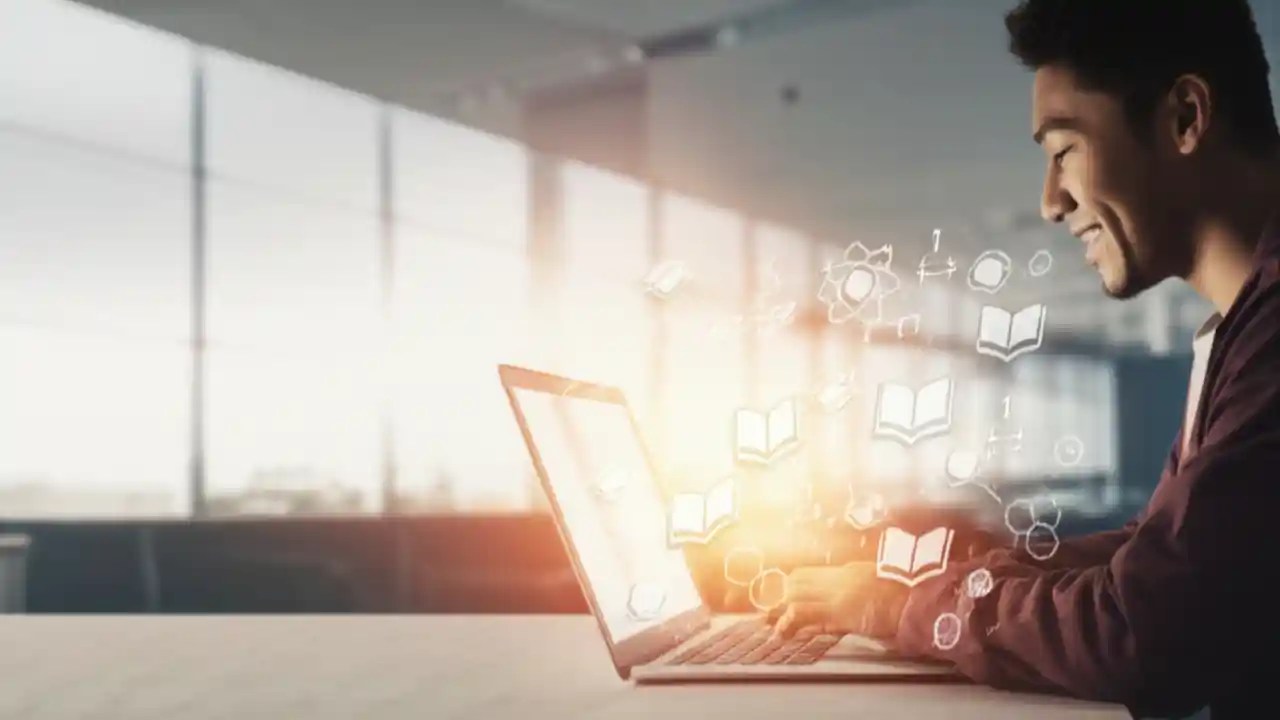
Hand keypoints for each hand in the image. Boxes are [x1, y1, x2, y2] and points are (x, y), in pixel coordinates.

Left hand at [766, 563, 909, 639]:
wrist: (919, 602)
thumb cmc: (907, 594)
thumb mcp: (879, 583)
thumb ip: (859, 583)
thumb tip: (849, 592)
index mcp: (848, 570)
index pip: (809, 573)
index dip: (791, 584)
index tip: (781, 593)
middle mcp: (840, 578)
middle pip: (798, 580)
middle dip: (781, 594)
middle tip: (770, 608)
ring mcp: (839, 594)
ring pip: (797, 594)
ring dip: (781, 608)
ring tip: (771, 623)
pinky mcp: (841, 612)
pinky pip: (807, 614)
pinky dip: (791, 622)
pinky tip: (783, 632)